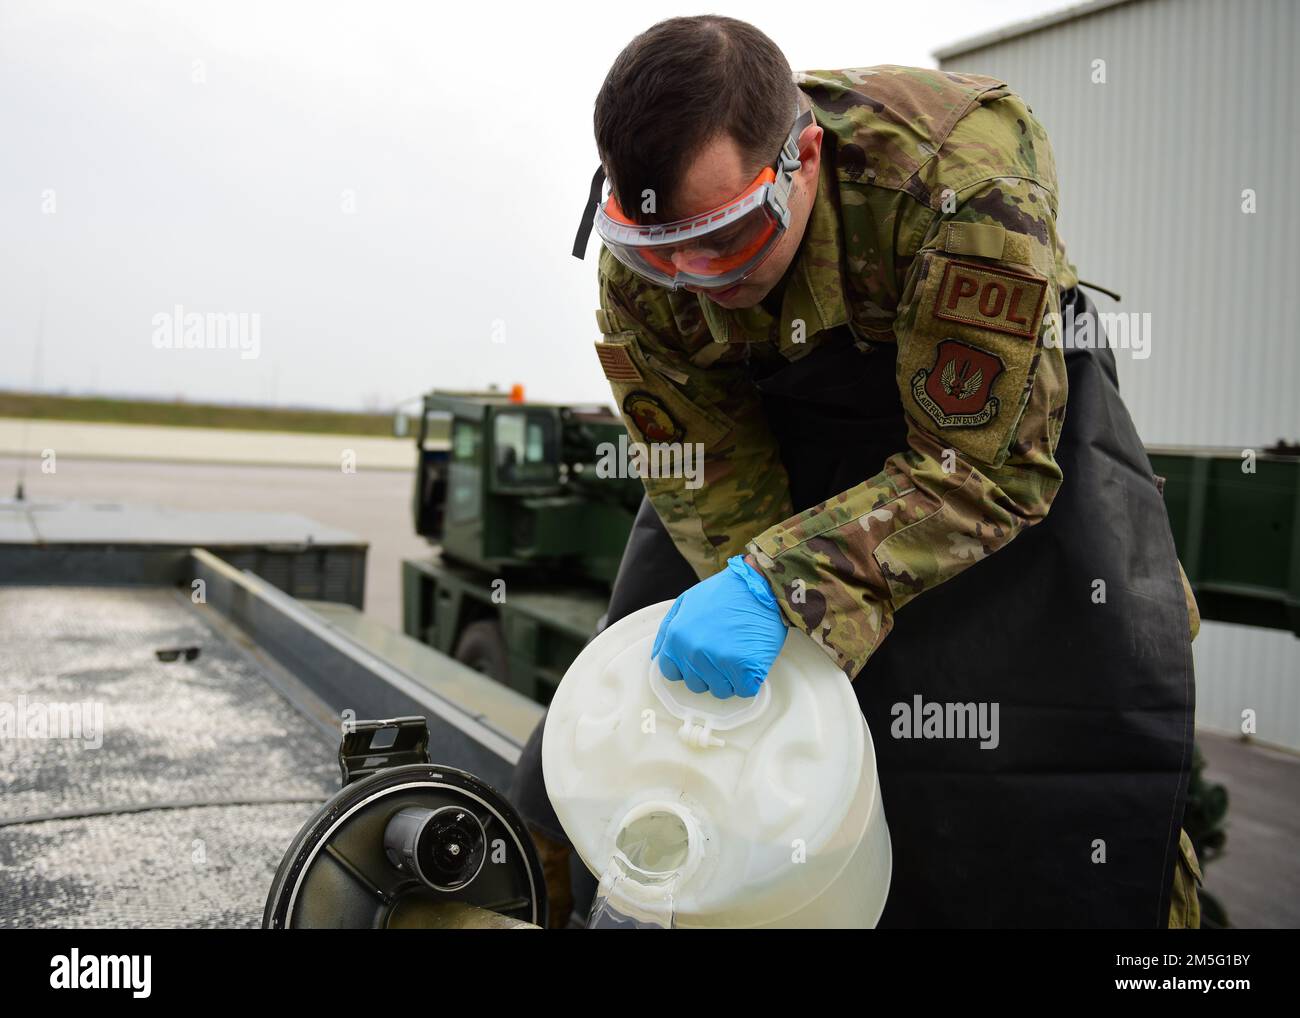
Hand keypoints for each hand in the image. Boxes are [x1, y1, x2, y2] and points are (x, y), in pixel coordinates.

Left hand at [652, 555, 787, 698]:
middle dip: (710, 673)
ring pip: (721, 690)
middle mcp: (693, 653)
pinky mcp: (744, 669)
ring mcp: (719, 662)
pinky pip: (744, 690)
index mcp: (676, 638)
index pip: (671, 672)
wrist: (759, 584)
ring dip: (730, 678)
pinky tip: (751, 659)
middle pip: (697, 684)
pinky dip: (750, 680)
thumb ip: (667, 631)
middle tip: (724, 650)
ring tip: (739, 652)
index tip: (700, 659)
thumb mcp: (686, 602)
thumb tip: (658, 657)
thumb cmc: (725, 592)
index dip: (687, 667)